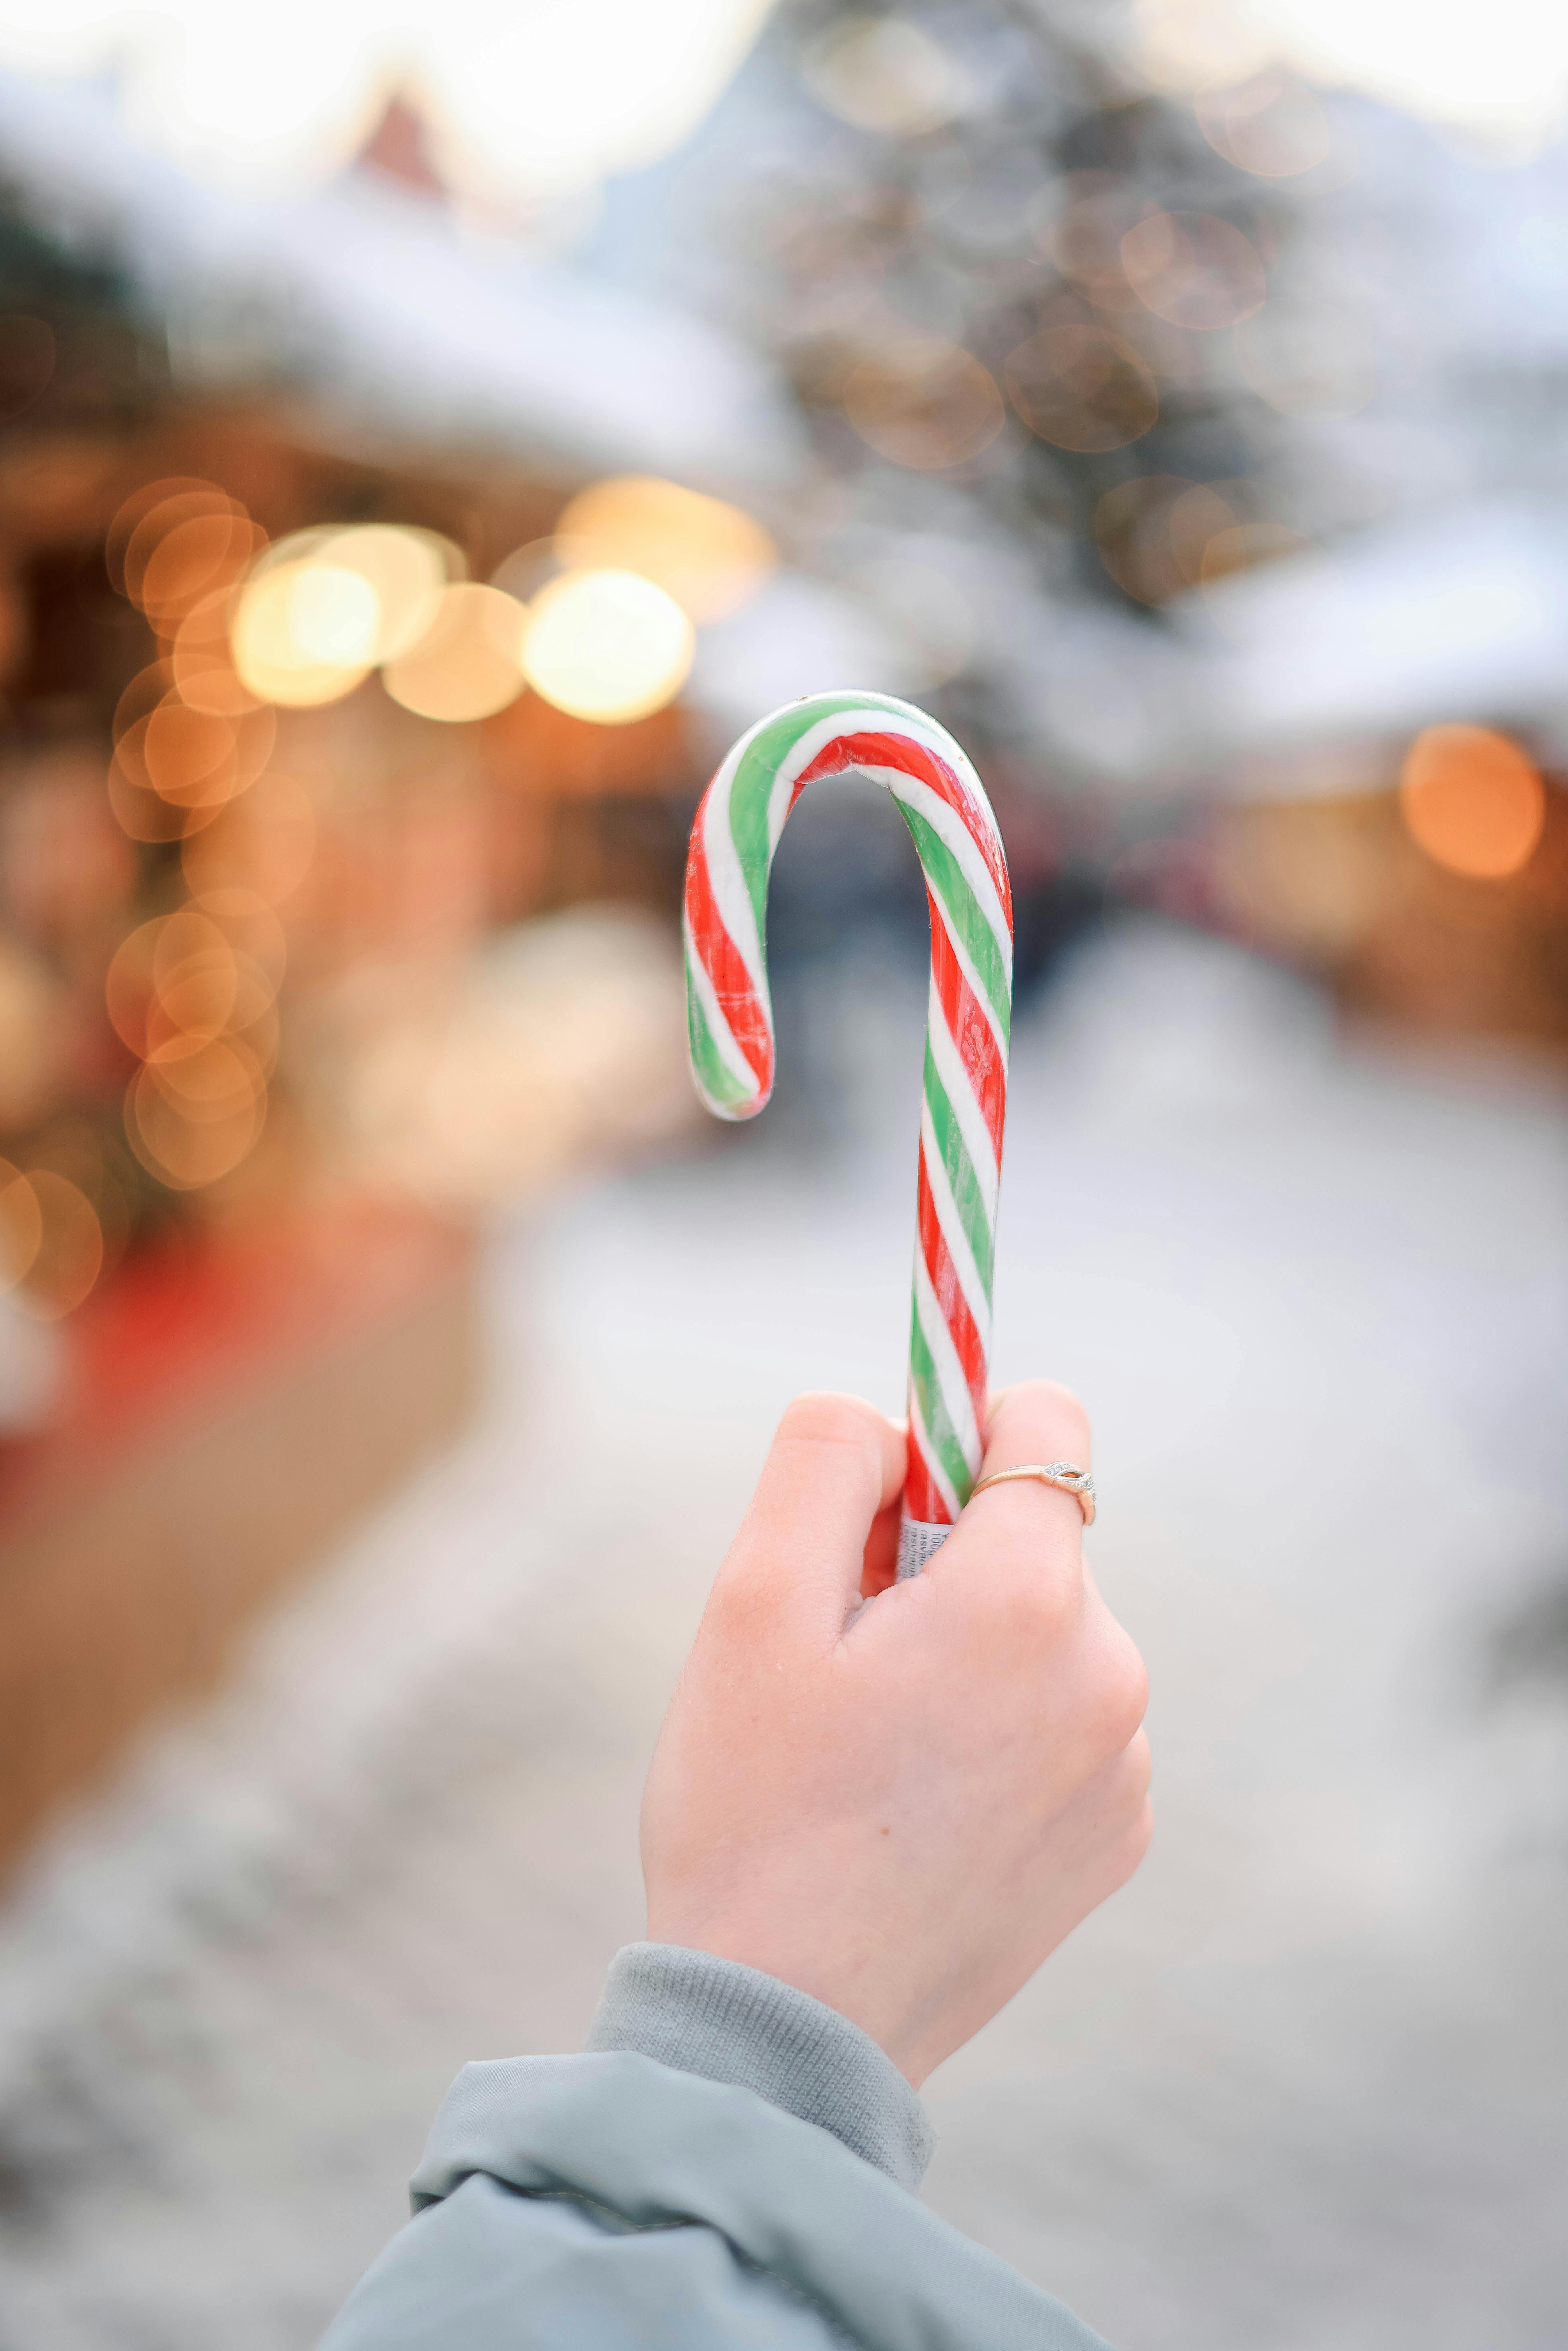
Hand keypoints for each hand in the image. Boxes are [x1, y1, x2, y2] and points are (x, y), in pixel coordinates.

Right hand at [641, 1382, 1150, 2086]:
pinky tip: (917, 1806)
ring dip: (967, 1650)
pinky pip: (1061, 1724)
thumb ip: (825, 1458)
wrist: (791, 2027)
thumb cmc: (756, 1805)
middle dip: (940, 1561)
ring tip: (876, 1745)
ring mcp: (1122, 1765)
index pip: (1042, 1423)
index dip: (956, 1430)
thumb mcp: (751, 1599)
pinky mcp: (1114, 1837)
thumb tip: (890, 1412)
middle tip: (847, 1656)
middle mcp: (1107, 1671)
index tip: (892, 1488)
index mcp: (1027, 1598)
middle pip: (1029, 1537)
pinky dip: (996, 1733)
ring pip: (1041, 1633)